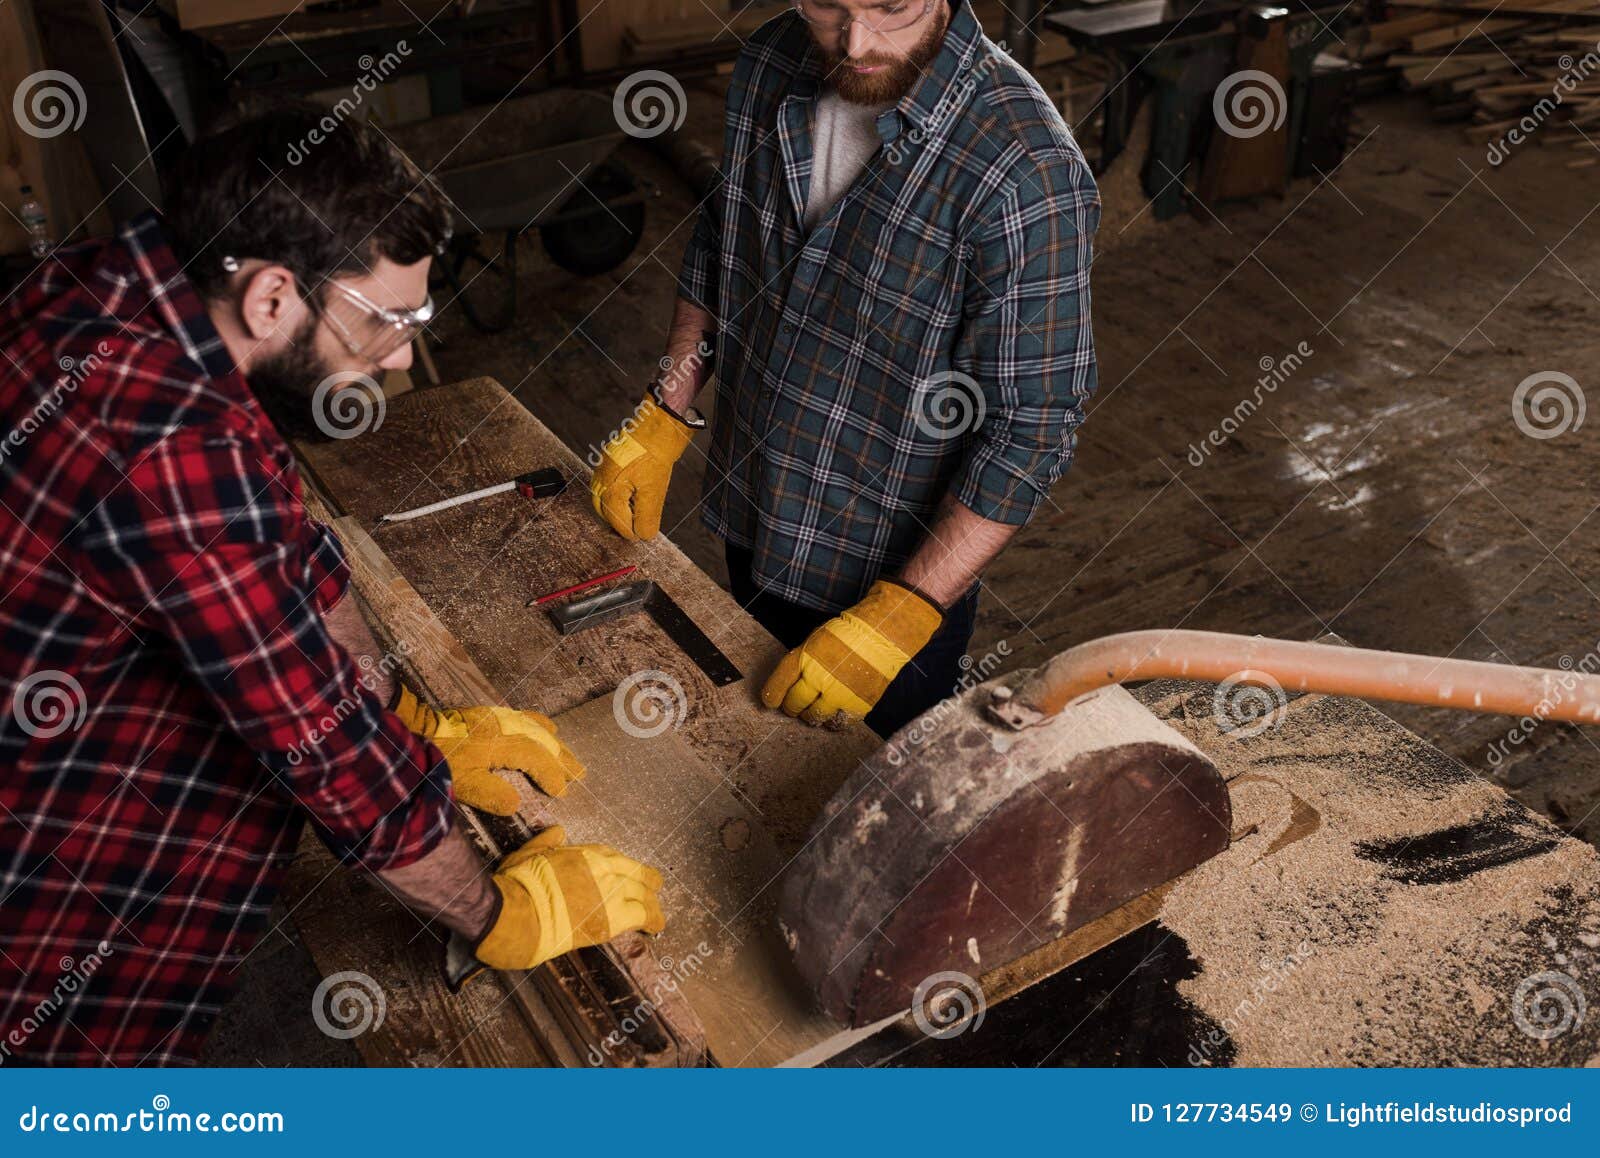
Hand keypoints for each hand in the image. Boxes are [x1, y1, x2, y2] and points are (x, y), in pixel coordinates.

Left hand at [391, 684, 584, 815]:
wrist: (417, 727)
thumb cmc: (441, 758)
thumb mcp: (463, 782)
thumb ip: (491, 794)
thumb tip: (516, 805)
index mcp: (505, 744)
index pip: (538, 760)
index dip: (552, 776)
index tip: (561, 792)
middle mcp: (508, 727)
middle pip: (543, 742)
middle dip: (562, 759)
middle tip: (580, 772)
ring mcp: (499, 717)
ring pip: (536, 728)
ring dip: (554, 742)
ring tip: (567, 753)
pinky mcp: (489, 713)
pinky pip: (523, 716)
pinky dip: (539, 724)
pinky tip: (543, 726)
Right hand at [473, 826, 665, 970]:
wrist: (519, 915)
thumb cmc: (517, 886)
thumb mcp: (527, 854)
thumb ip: (546, 842)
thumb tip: (558, 830)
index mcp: (584, 853)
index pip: (611, 854)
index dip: (620, 866)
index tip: (624, 872)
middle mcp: (602, 869)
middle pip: (633, 872)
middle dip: (645, 880)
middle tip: (654, 886)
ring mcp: (610, 893)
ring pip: (642, 893)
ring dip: (651, 901)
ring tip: (658, 912)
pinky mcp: (612, 919)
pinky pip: (642, 916)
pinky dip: (652, 920)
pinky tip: (657, 927)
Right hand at [590, 392, 694, 539]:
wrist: (659, 424)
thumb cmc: (656, 454)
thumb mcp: (654, 491)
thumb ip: (646, 517)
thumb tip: (643, 535)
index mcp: (609, 488)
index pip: (616, 521)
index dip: (631, 532)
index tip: (643, 537)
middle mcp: (601, 478)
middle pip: (604, 511)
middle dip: (619, 522)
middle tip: (635, 530)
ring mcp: (603, 468)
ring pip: (603, 498)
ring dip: (616, 510)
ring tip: (633, 516)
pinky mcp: (610, 460)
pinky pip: (607, 484)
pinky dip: (616, 495)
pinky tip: (631, 496)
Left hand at [760, 580, 942, 724]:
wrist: (883, 635)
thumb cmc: (847, 635)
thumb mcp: (815, 640)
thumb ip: (800, 663)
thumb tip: (786, 685)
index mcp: (805, 659)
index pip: (778, 686)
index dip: (772, 697)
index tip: (771, 702)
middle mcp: (820, 678)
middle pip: (794, 704)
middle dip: (791, 706)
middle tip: (793, 706)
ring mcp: (839, 694)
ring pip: (814, 717)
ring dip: (809, 715)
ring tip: (812, 710)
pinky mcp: (858, 705)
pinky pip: (837, 723)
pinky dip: (832, 721)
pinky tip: (832, 713)